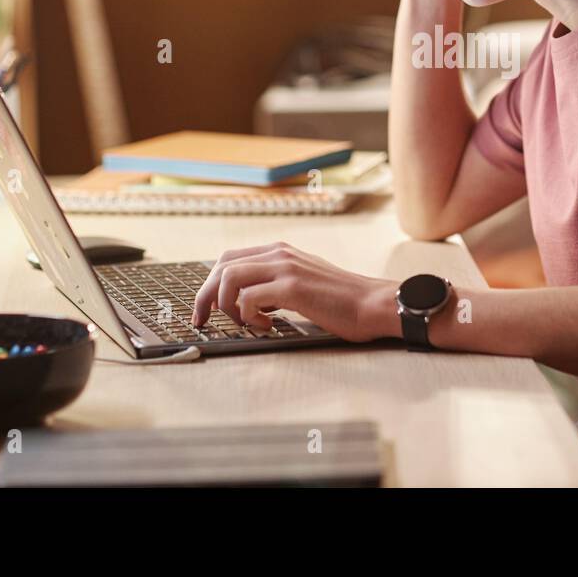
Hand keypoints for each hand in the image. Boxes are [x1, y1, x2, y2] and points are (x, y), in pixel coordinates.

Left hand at [191, 241, 397, 343]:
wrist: (374, 304)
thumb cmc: (342, 301)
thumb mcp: (304, 280)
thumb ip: (277, 281)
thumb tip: (246, 298)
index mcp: (280, 251)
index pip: (228, 258)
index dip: (209, 284)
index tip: (204, 309)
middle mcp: (280, 253)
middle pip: (222, 267)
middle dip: (205, 296)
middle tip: (204, 320)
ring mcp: (286, 268)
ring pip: (229, 279)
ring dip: (226, 306)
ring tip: (245, 322)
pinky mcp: (293, 287)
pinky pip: (249, 299)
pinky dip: (250, 317)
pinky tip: (270, 326)